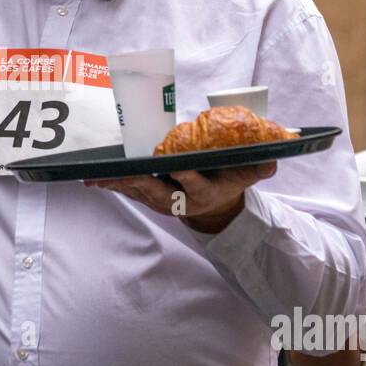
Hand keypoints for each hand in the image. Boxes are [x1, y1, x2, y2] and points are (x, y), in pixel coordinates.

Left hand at [84, 161, 277, 232]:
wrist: (215, 207)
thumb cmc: (229, 183)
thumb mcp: (247, 176)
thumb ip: (258, 167)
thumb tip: (273, 158)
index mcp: (203, 193)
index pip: (194, 186)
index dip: (186, 177)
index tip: (177, 166)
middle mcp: (179, 200)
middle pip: (157, 190)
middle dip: (139, 181)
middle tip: (122, 172)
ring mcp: (161, 200)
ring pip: (138, 191)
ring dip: (117, 184)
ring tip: (97, 176)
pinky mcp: (149, 197)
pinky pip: (128, 191)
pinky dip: (111, 185)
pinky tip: (93, 180)